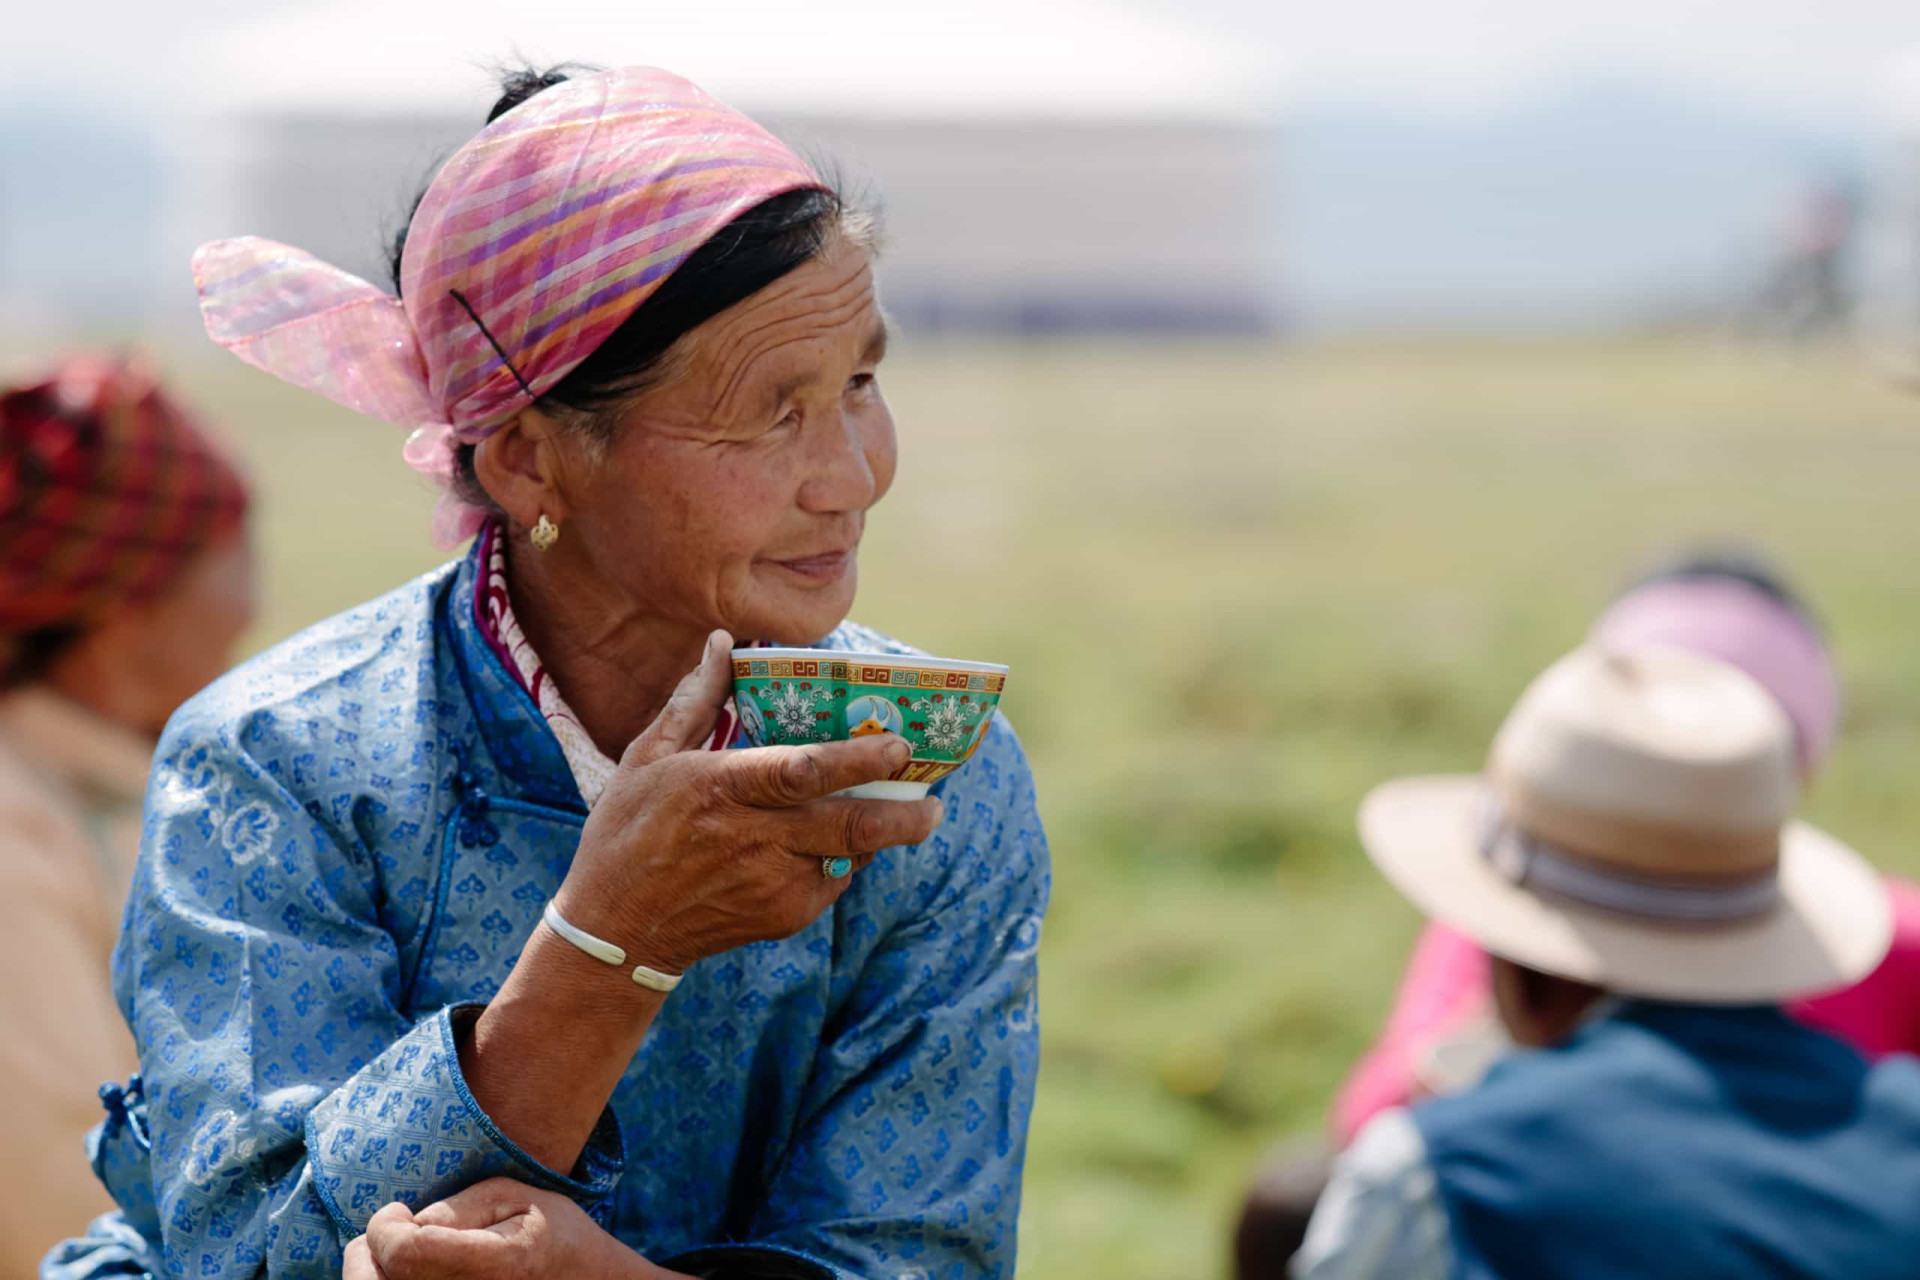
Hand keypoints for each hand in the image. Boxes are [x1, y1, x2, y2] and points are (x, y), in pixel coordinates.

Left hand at [342, 1178, 689, 1279]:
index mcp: (494, 1265)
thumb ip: (459, 1207)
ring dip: (371, 1274)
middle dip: (365, 1253)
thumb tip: (409, 1224)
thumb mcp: (516, 1197)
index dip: (385, 1225)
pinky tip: (403, 1273)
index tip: (398, 1209)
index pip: (403, 1251)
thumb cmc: (550, 1235)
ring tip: (393, 1253)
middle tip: (385, 1231)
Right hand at [553, 629, 943, 973]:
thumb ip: (695, 701)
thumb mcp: (648, 758)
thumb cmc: (628, 832)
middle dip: (904, 814)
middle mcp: (751, 839)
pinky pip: (835, 880)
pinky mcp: (783, 917)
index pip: (802, 773)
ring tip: (913, 811)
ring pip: (850, 855)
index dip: (856, 761)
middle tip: (933, 798)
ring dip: (884, 834)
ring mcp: (771, 884)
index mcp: (719, 790)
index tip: (897, 746)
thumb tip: (723, 642)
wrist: (616, 931)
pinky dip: (849, 857)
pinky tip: (848, 839)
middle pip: (848, 826)